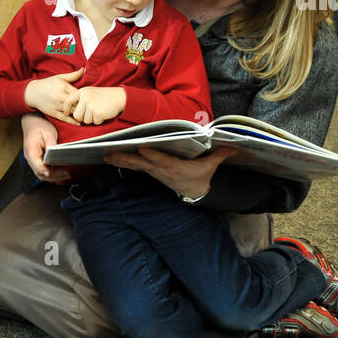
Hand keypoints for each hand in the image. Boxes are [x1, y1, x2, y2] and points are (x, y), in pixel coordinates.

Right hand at [22, 113, 70, 183]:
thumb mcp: (48, 133)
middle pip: (40, 173)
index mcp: (31, 150)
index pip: (36, 164)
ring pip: (42, 174)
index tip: (50, 173)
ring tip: (66, 175)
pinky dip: (52, 173)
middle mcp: (30, 158)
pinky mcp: (37, 160)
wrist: (31, 122)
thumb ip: (51, 145)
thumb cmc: (39, 126)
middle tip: (66, 174)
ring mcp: (33, 160)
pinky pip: (43, 170)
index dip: (43, 170)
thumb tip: (55, 156)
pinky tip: (61, 172)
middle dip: (53, 176)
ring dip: (53, 176)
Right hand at [24, 67, 83, 124]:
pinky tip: (79, 122)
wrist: (32, 93)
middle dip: (83, 105)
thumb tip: (83, 69)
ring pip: (72, 111)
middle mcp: (60, 97)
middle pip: (76, 103)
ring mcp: (56, 106)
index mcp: (63, 87)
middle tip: (90, 107)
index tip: (88, 98)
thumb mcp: (59, 77)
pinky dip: (73, 121)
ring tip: (87, 114)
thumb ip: (72, 75)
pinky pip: (65, 118)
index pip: (78, 93)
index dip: (84, 96)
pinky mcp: (53, 113)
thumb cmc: (47, 84)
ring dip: (79, 113)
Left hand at [71, 86, 125, 124]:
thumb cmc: (105, 96)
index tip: (66, 113)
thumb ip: (81, 99)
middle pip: (76, 115)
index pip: (68, 101)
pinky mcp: (97, 112)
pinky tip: (104, 113)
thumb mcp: (91, 92)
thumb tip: (71, 111)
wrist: (120, 97)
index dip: (66, 108)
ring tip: (99, 110)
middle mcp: (85, 97)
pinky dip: (99, 120)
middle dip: (83, 117)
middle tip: (92, 113)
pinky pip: (94, 122)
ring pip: (85, 120)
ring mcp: (91, 105)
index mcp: (82, 91)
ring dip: (92, 119)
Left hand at [105, 145, 237, 198]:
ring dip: (119, 160)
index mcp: (175, 168)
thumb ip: (219, 155)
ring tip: (104, 155)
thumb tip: (233, 145)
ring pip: (134, 165)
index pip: (162, 161)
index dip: (152, 155)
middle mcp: (161, 170)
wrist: (194, 192)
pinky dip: (122, 162)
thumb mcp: (210, 167)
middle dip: (126, 158)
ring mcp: (154, 171)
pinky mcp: (150, 171)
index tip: (142, 148)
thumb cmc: (200, 176)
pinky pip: (134, 166)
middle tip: (109, 153)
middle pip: (141, 163)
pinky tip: (109, 157)